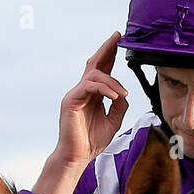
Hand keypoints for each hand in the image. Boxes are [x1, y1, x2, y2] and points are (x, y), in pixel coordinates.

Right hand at [54, 33, 129, 167]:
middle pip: (94, 63)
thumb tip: (123, 92)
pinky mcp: (71, 100)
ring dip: (112, 82)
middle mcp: (83, 91)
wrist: (78, 156)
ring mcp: (76, 94)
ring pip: (94, 75)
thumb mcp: (113, 121)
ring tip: (121, 94)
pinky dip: (104, 89)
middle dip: (106, 49)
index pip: (102, 70)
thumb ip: (119, 105)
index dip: (110, 55)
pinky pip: (89, 86)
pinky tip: (114, 96)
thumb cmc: (92, 141)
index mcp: (93, 94)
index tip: (119, 40)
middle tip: (117, 36)